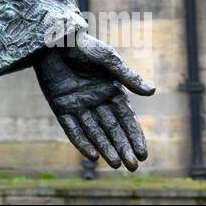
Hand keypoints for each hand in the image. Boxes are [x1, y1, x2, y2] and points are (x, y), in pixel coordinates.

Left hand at [35, 31, 154, 170]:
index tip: (143, 154)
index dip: (135, 135)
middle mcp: (96, 101)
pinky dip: (81, 141)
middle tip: (133, 166)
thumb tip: (152, 91)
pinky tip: (93, 156)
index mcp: (111, 90)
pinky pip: (72, 128)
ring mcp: (78, 105)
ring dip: (106, 148)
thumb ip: (128, 77)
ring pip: (94, 132)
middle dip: (123, 147)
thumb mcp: (108, 60)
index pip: (126, 118)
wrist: (53, 39)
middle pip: (112, 129)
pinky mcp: (60, 107)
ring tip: (117, 165)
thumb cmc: (83, 45)